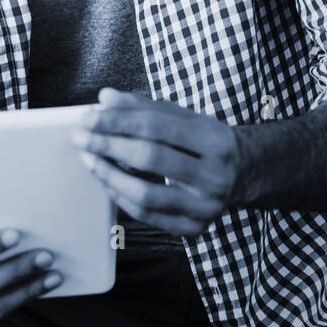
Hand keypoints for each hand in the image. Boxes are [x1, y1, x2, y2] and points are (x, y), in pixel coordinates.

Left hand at [72, 87, 241, 235]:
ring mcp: (207, 207)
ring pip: (146, 194)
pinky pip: (149, 216)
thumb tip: (104, 98)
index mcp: (214, 140)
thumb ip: (142, 106)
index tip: (87, 117)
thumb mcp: (182, 116)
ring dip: (109, 175)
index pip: (155, 126)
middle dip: (107, 146)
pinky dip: (122, 198)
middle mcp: (214, 175)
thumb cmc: (205, 140)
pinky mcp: (195, 228)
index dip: (116, 121)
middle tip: (79, 137)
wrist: (246, 174)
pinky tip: (107, 181)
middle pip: (150, 158)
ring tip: (88, 159)